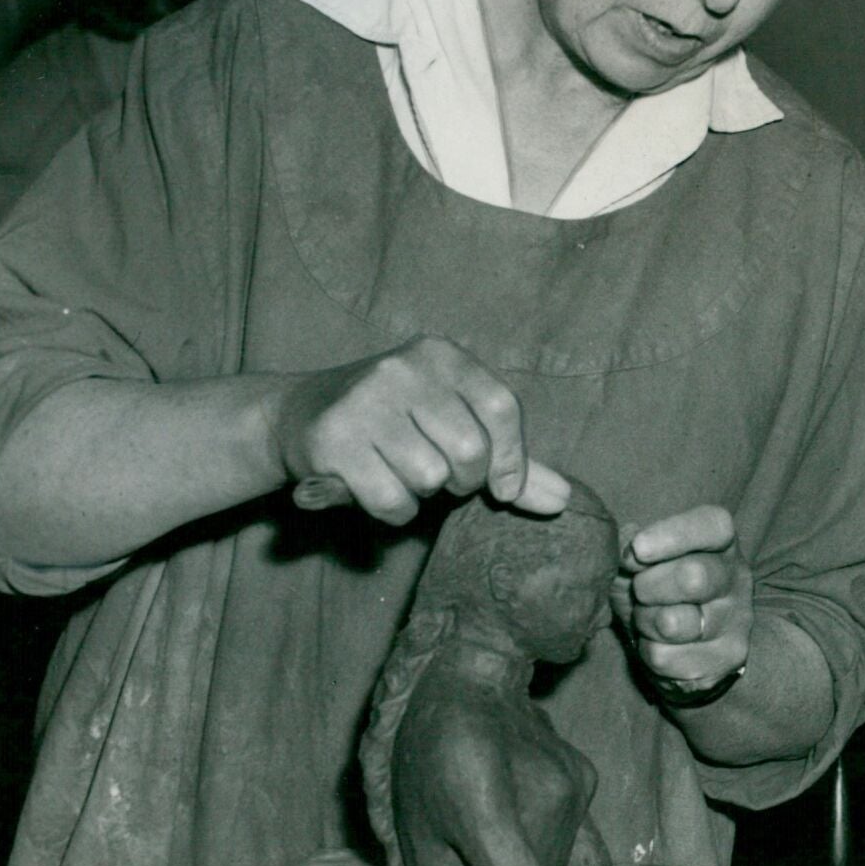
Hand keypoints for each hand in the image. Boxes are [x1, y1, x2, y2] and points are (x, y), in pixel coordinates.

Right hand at [266, 336, 570, 525]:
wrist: (300, 414)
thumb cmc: (395, 420)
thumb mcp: (450, 418)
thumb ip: (508, 457)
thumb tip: (563, 499)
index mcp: (441, 355)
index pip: (501, 407)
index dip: (513, 457)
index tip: (504, 488)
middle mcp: (403, 369)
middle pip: (470, 450)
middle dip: (462, 480)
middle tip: (440, 475)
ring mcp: (365, 402)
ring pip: (429, 478)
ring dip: (422, 494)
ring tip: (400, 472)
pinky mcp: (333, 441)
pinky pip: (391, 500)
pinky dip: (393, 510)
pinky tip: (376, 487)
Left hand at [611, 506, 753, 699]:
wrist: (679, 644)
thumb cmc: (657, 588)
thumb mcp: (641, 560)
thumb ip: (631, 544)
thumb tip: (627, 541)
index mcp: (721, 542)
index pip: (713, 526)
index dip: (672, 535)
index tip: (637, 550)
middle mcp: (737, 578)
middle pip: (693, 577)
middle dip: (648, 587)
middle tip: (638, 592)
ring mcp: (737, 622)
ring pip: (672, 624)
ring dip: (644, 622)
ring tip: (649, 619)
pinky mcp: (726, 660)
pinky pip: (665, 658)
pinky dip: (647, 652)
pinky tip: (659, 644)